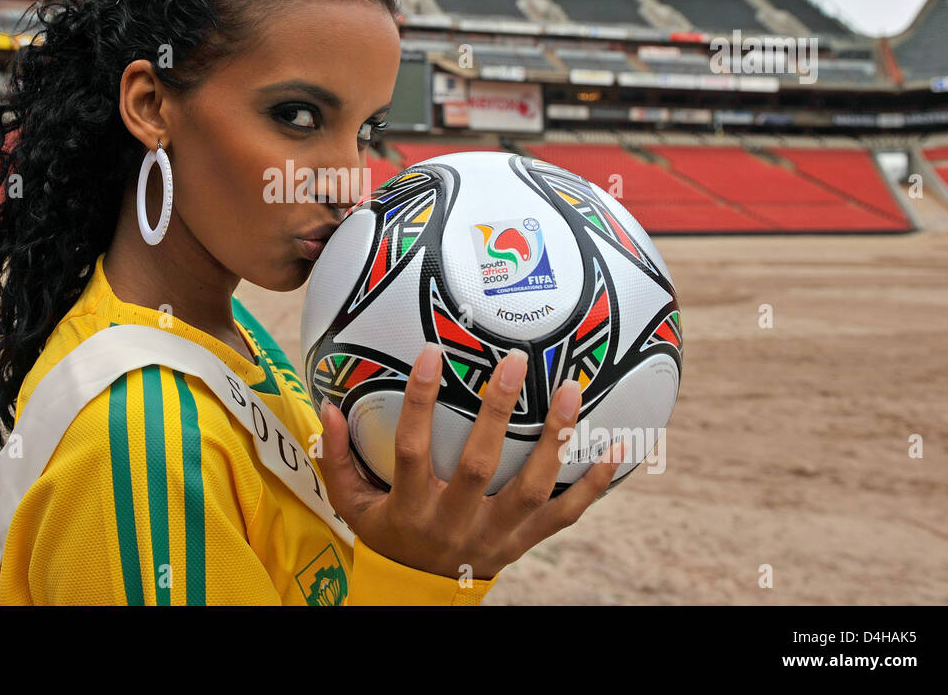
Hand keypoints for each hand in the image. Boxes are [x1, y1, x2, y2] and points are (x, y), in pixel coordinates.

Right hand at [318, 343, 623, 580]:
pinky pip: (567, 514)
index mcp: (411, 508)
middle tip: (516, 361)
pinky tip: (619, 448)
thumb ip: (340, 456)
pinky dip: (594, 484)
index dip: (421, 402)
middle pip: (480, 465)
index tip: (432, 354)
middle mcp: (455, 522)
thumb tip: (328, 406)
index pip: (412, 450)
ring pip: (532, 489)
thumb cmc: (385, 535)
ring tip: (571, 391)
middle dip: (498, 412)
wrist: (419, 593)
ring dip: (555, 440)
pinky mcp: (525, 543)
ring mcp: (496, 535)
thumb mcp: (352, 504)